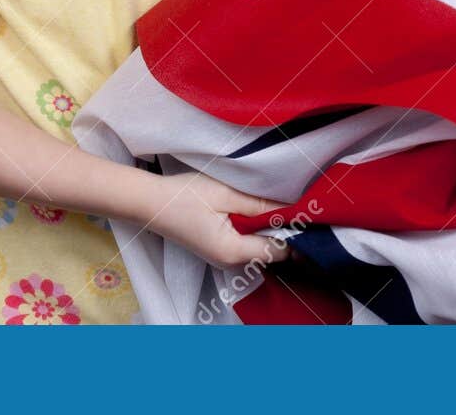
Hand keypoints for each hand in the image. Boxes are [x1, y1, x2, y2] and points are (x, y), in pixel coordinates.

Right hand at [134, 168, 292, 270]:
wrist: (148, 203)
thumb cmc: (183, 196)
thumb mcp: (225, 193)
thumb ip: (259, 204)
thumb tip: (293, 208)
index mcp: (233, 251)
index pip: (279, 250)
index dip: (296, 233)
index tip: (307, 211)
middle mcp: (230, 262)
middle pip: (272, 252)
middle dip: (286, 231)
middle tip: (298, 203)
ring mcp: (223, 258)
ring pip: (261, 248)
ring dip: (271, 229)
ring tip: (279, 204)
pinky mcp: (219, 250)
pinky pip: (248, 244)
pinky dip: (257, 230)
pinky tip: (259, 212)